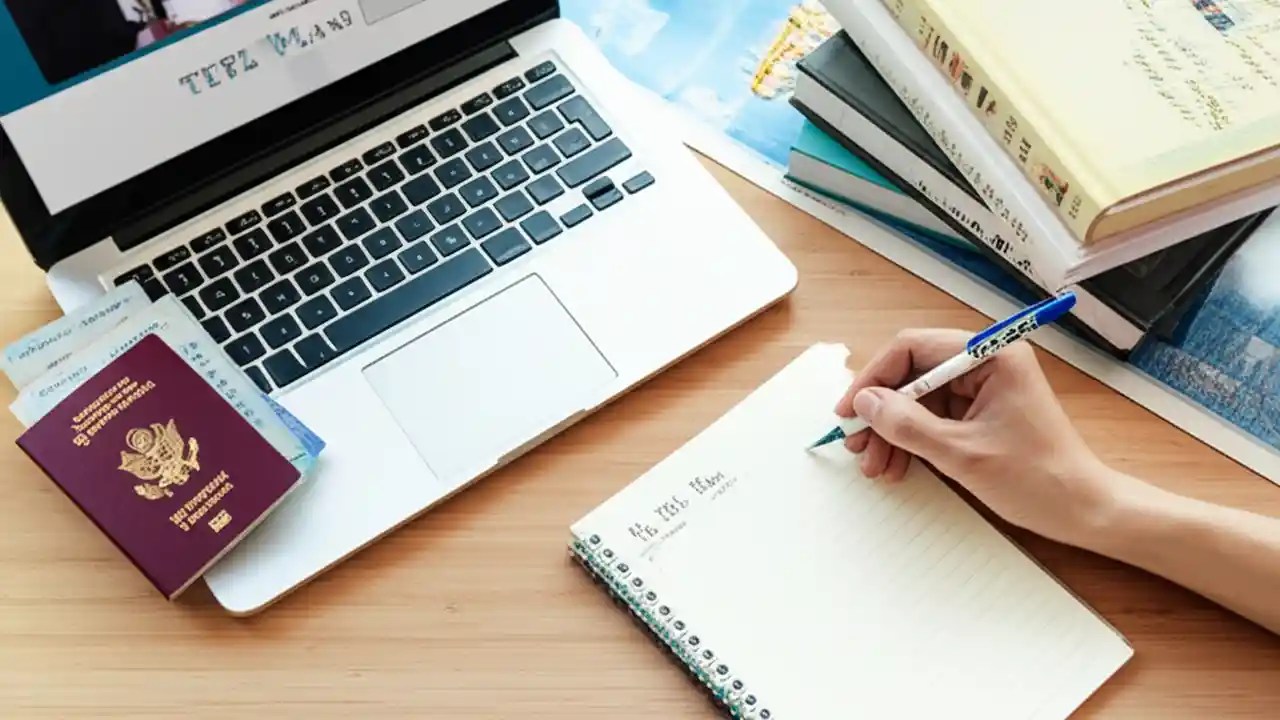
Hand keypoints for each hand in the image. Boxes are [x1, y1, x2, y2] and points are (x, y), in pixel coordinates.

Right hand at [834, 329, 1142, 547]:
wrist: (1083, 510)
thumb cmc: (1036, 479)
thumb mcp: (961, 454)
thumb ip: (908, 424)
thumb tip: (866, 403)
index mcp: (991, 356)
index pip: (913, 348)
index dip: (874, 378)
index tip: (850, 411)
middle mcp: (987, 362)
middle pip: (913, 373)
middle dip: (882, 411)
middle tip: (857, 445)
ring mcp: (985, 387)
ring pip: (919, 399)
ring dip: (893, 430)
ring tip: (875, 465)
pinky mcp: (983, 411)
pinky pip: (934, 417)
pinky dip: (913, 439)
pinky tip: (897, 464)